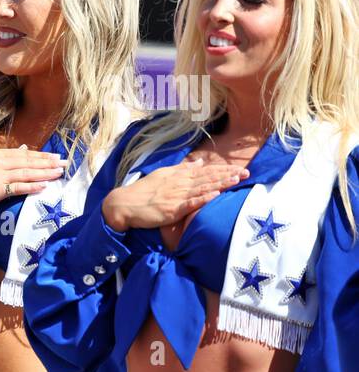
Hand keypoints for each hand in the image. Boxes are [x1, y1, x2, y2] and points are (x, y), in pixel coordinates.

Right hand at [0, 147, 65, 216]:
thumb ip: (6, 158)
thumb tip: (25, 149)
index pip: (24, 154)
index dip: (42, 155)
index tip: (56, 156)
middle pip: (28, 162)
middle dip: (48, 163)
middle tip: (65, 163)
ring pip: (26, 173)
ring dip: (45, 173)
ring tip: (59, 173)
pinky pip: (18, 187)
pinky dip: (32, 186)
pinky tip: (43, 186)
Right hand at [102, 156, 247, 231]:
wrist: (124, 204)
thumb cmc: (143, 191)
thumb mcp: (163, 175)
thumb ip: (182, 169)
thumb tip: (200, 162)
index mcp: (179, 176)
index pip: (206, 171)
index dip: (224, 169)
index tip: (240, 168)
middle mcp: (180, 184)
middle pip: (208, 178)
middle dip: (228, 175)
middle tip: (247, 172)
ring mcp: (176, 197)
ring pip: (202, 188)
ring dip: (220, 184)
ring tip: (236, 180)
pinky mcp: (171, 210)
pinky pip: (189, 204)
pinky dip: (202, 199)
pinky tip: (214, 194)